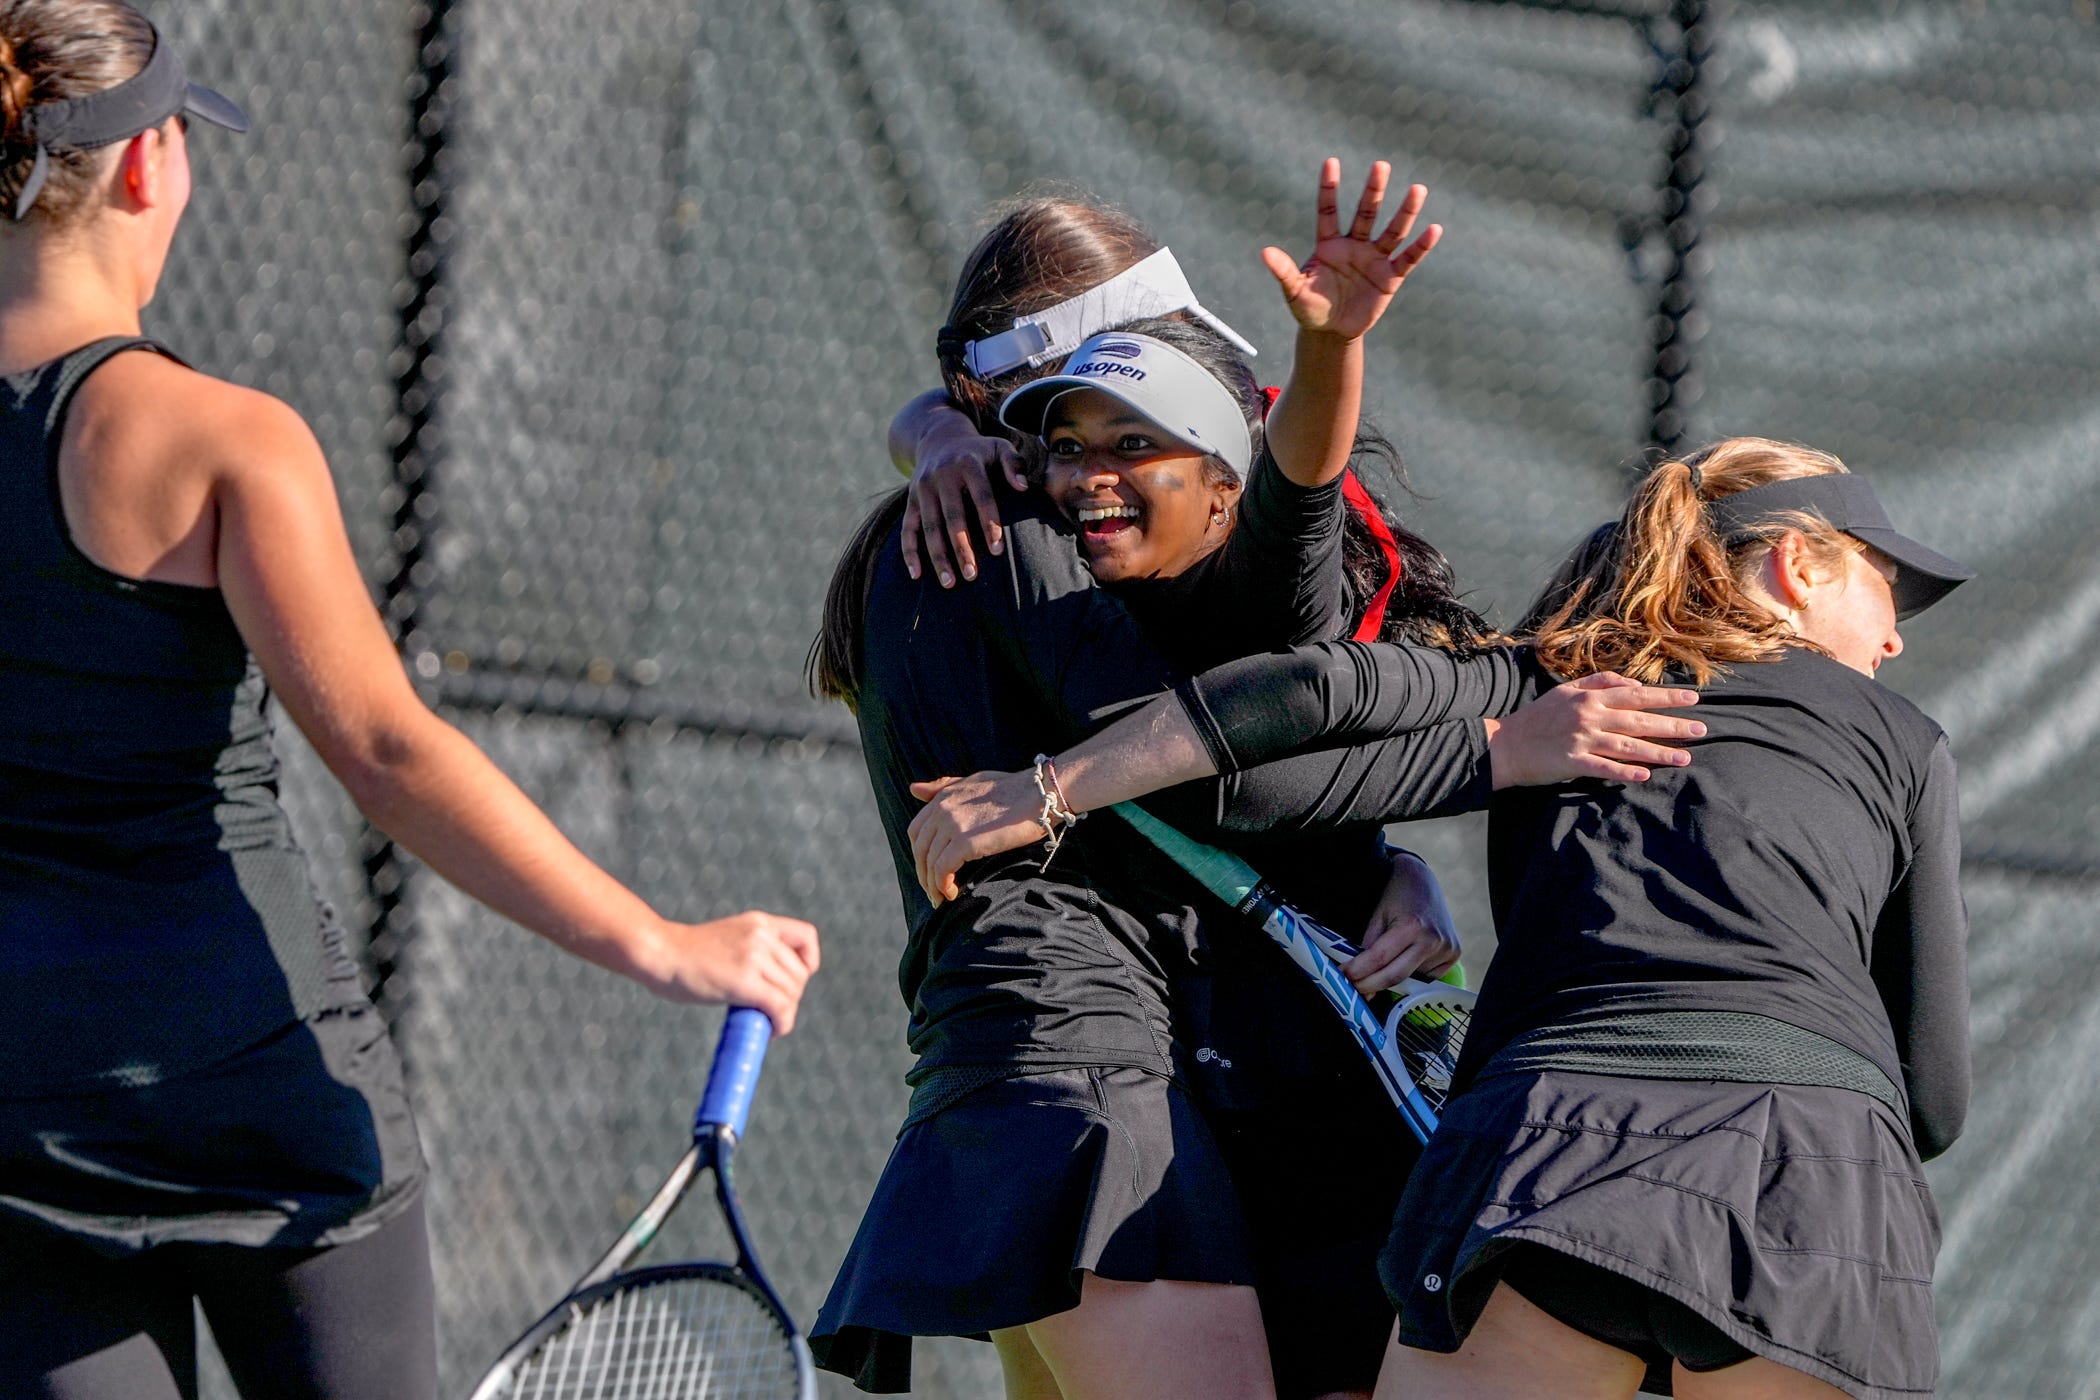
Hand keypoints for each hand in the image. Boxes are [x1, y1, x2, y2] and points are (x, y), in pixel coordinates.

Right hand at [632, 910, 820, 1033]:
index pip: (807, 937)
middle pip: (800, 973)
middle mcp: (762, 935)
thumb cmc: (685, 955)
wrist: (659, 953)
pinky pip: (779, 1006)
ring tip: (765, 1025)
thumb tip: (772, 986)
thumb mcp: (728, 939)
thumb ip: (752, 951)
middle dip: (791, 997)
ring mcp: (754, 956)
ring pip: (791, 992)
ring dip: (784, 1014)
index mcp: (759, 922)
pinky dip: (781, 1024)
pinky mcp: (745, 980)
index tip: (791, 980)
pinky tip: (770, 1033)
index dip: (807, 962)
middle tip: (770, 1012)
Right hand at [901, 403, 1029, 587]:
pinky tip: (916, 575)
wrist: (939, 437)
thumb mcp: (1000, 447)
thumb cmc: (979, 451)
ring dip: (938, 556)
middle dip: (962, 547)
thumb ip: (1014, 465)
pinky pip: (907, 528)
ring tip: (950, 583)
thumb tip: (1023, 488)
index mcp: (968, 463)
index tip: (998, 551)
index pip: (981, 496)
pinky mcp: (910, 499)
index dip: (989, 523)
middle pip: (952, 516)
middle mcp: (942, 475)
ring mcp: (923, 488)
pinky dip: (909, 552)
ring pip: (929, 526)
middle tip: (972, 575)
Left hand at [906, 770, 1046, 902]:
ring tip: (941, 899)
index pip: (916, 830)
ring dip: (933, 885)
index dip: (920, 854)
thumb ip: (943, 787)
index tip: (928, 870)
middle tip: (932, 891)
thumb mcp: (974, 781)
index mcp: (943, 796)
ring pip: (930, 862)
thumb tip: (913, 789)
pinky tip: (952, 894)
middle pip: (920, 849)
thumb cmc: (1014, 789)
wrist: (1041, 794)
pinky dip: (943, 885)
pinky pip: (943, 869)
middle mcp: (942, 809)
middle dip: (923, 873)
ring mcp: (952, 825)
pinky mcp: (966, 842)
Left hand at [1261, 158, 1441, 341]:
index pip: (1328, 211)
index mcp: (1329, 244)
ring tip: (1418, 189)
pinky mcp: (1390, 278)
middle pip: (1365, 213)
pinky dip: (1421, 246)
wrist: (1331, 332)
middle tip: (1380, 165)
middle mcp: (1354, 245)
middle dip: (1373, 191)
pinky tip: (1434, 229)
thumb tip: (1265, 252)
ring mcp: (1374, 259)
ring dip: (1405, 212)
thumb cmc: (1311, 308)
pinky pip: (1408, 259)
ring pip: (1392, 231)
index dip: (1329, 188)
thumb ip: (1284, 271)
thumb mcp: (1295, 292)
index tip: (1330, 162)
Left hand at [1342, 849, 1461, 993]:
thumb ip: (1368, 947)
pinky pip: (1427, 976)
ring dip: (1392, 978)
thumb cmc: (1396, 897)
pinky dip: (1412, 973)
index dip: (1359, 971)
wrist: (1422, 881)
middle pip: (1395, 976)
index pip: (1380, 958)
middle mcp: (1433, 939)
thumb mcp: (1377, 917)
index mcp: (1412, 926)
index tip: (1344, 978)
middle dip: (1371, 985)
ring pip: (1411, 978)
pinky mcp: (1454, 954)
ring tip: (1383, 964)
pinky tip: (1407, 958)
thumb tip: (1358, 978)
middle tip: (1356, 989)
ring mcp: (1447, 948)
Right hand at [1486, 673, 1703, 787]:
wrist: (1505, 744)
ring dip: (1658, 752)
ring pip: (1628, 745)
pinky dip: (1625, 772)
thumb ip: (1598, 682)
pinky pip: (1604, 768)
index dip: (1666, 697)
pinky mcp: (1573, 762)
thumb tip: (1630, 682)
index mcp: (1590, 697)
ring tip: (1684, 757)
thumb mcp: (1566, 690)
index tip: (1693, 700)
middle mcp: (1589, 716)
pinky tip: (1645, 775)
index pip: (1636, 694)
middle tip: (1701, 730)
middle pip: (1639, 720)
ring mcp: (1582, 740)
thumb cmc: (1538, 717)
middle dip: (1672, 725)